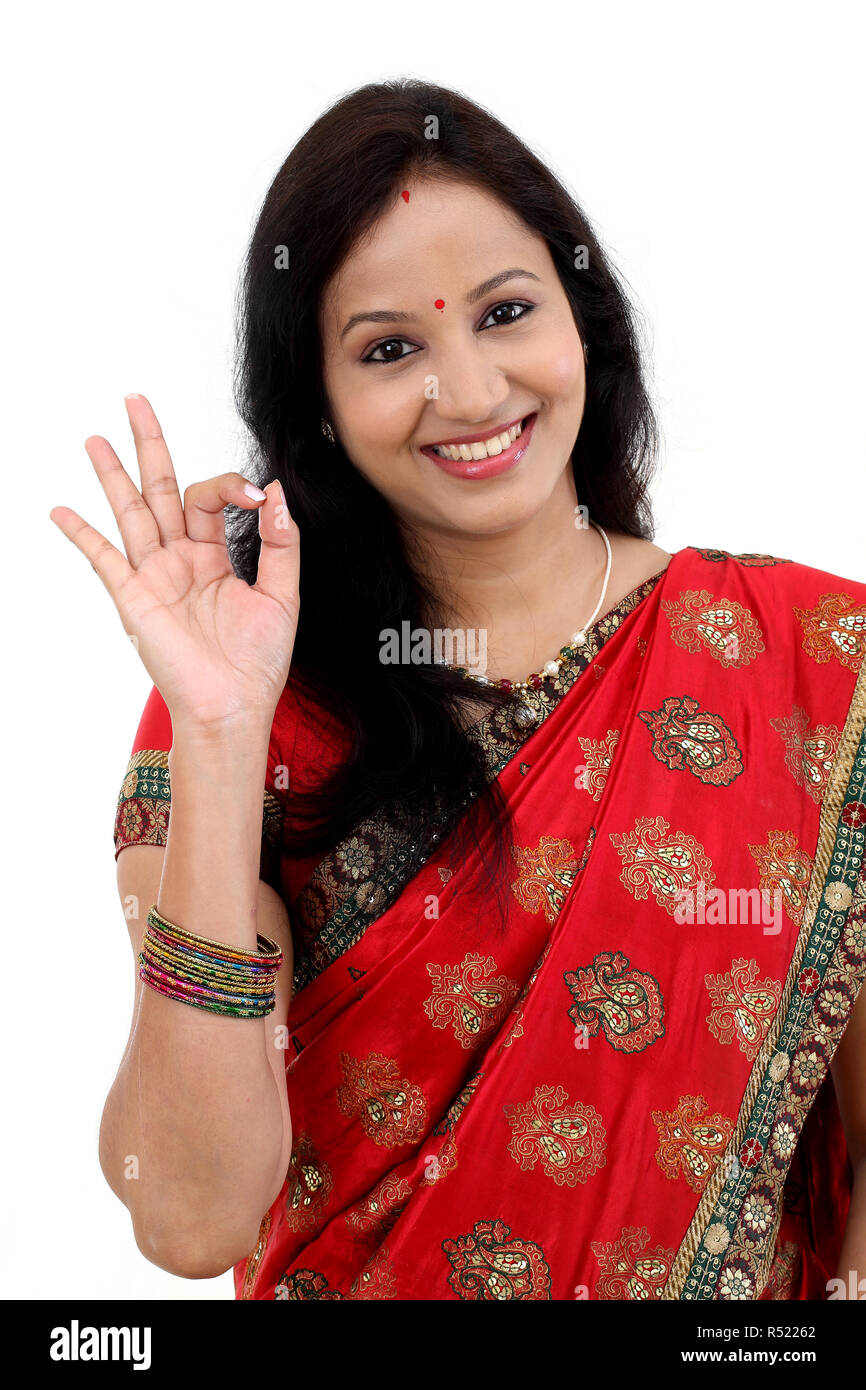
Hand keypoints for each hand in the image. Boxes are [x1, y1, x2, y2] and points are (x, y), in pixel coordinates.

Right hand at [49, 394, 299, 731]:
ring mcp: (154, 576)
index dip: (230, 486)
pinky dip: (81, 534)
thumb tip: (274, 493)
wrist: (234, 707)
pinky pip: (103, 559)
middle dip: (149, 445)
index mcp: (215, 557)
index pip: (210, 499)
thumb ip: (282, 544)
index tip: (255, 496)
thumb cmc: (258, 662)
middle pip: (160, 489)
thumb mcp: (283, 596)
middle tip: (136, 401)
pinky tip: (60, 510)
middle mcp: (181, 559)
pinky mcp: (134, 597)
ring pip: (130, 512)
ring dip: (112, 474)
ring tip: (96, 438)